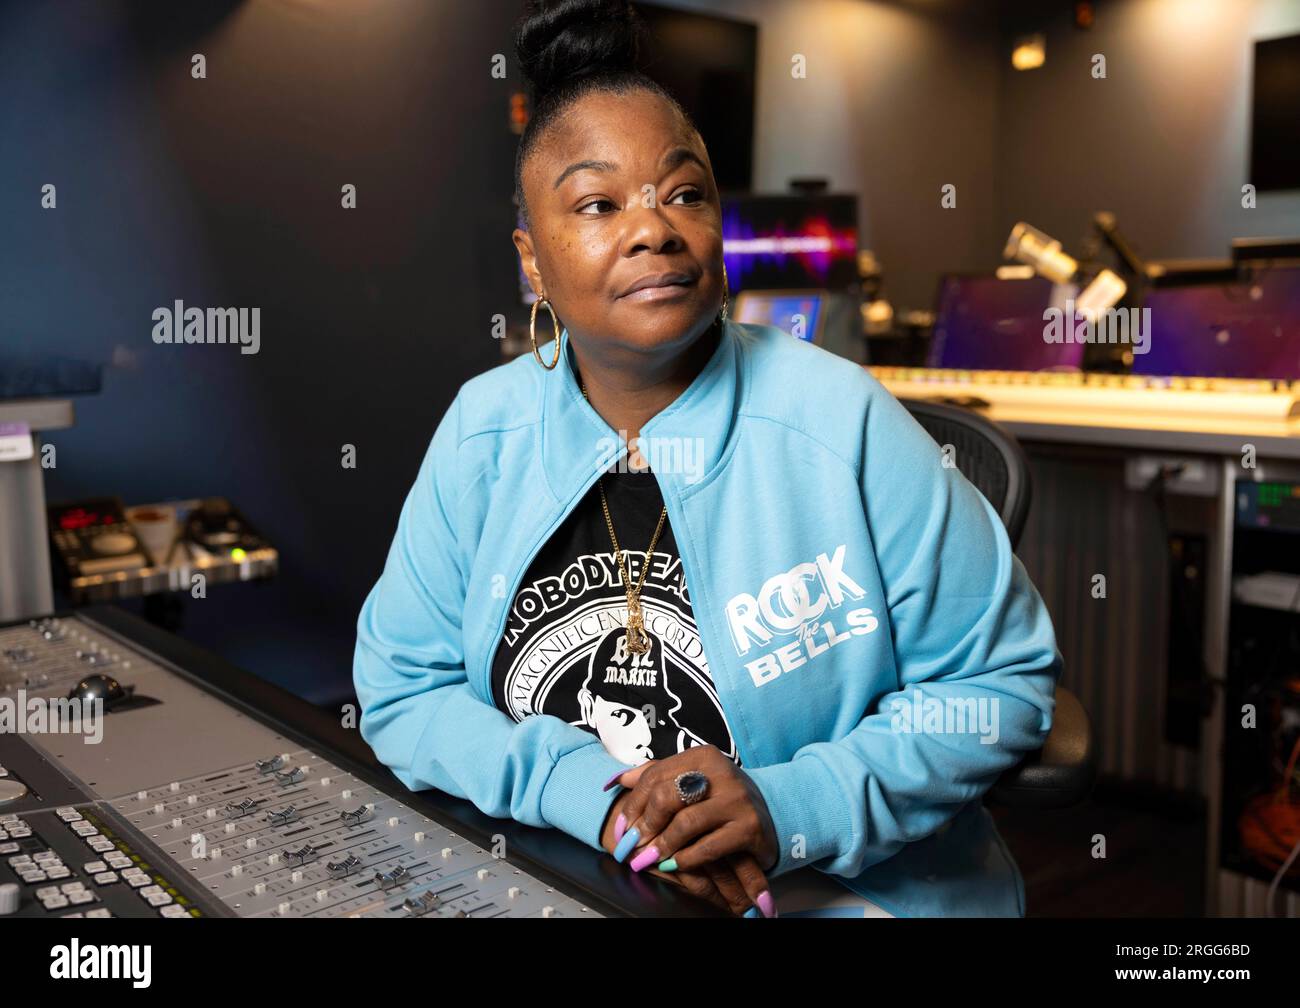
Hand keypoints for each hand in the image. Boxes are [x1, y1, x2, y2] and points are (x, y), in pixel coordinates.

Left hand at [609, 748, 778, 903]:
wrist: (772, 813)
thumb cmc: (721, 798)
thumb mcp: (692, 779)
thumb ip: (656, 775)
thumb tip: (616, 780)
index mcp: (702, 756)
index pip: (655, 776)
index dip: (632, 805)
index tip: (620, 828)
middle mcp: (721, 772)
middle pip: (667, 796)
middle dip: (644, 826)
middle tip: (630, 846)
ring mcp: (737, 798)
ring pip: (685, 823)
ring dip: (662, 845)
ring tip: (648, 858)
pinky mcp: (750, 826)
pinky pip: (708, 846)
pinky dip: (686, 859)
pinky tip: (674, 864)